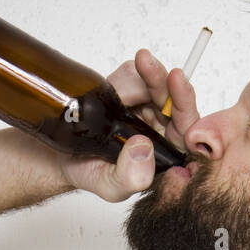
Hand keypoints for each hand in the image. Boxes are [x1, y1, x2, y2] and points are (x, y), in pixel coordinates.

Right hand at [59, 49, 201, 202]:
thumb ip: (130, 177)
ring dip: (139, 78)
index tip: (176, 83)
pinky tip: (110, 88)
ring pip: (155, 82)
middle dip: (162, 81)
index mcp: (167, 154)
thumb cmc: (89, 172)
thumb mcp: (110, 185)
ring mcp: (146, 108)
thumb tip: (143, 148)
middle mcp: (160, 130)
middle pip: (174, 99)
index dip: (186, 106)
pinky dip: (123, 77)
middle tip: (145, 64)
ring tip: (113, 90)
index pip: (189, 129)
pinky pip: (135, 74)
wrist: (60, 155)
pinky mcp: (130, 89)